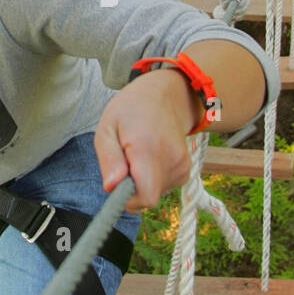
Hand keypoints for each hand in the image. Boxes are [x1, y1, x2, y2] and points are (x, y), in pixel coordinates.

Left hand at [94, 69, 198, 212]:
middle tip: (124, 160)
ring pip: (153, 193)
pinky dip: (152, 179)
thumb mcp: (107, 127)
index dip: (127, 199)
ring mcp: (182, 166)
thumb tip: (111, 187)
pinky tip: (150, 157)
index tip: (117, 180)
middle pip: (146, 198)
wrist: (167, 96)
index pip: (145, 198)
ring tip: (137, 154)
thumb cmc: (131, 109)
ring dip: (141, 182)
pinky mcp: (186, 171)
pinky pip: (162, 187)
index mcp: (148, 149)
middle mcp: (171, 161)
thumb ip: (109, 159)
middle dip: (130, 188)